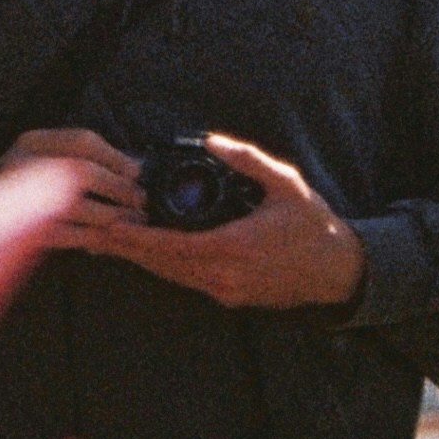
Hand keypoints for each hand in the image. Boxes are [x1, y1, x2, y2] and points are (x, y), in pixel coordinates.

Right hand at [2, 126, 155, 262]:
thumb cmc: (22, 185)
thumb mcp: (45, 158)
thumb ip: (81, 158)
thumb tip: (132, 169)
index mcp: (33, 142)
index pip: (81, 141)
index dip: (114, 157)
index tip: (136, 171)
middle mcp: (24, 164)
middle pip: (80, 172)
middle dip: (116, 187)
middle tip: (140, 199)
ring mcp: (20, 198)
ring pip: (75, 206)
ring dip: (110, 215)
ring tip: (131, 220)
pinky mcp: (25, 229)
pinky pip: (67, 235)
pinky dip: (91, 238)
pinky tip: (105, 239)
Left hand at [94, 138, 365, 312]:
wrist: (339, 271)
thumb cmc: (313, 225)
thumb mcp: (285, 183)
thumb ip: (247, 159)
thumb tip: (211, 140)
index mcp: (235, 246)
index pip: (174, 246)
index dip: (140, 238)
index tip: (114, 225)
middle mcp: (226, 275)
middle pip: (165, 265)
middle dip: (130, 250)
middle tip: (99, 233)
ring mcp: (228, 291)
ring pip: (175, 277)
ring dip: (144, 261)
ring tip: (115, 244)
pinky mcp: (232, 298)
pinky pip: (190, 282)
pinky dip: (166, 268)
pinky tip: (151, 255)